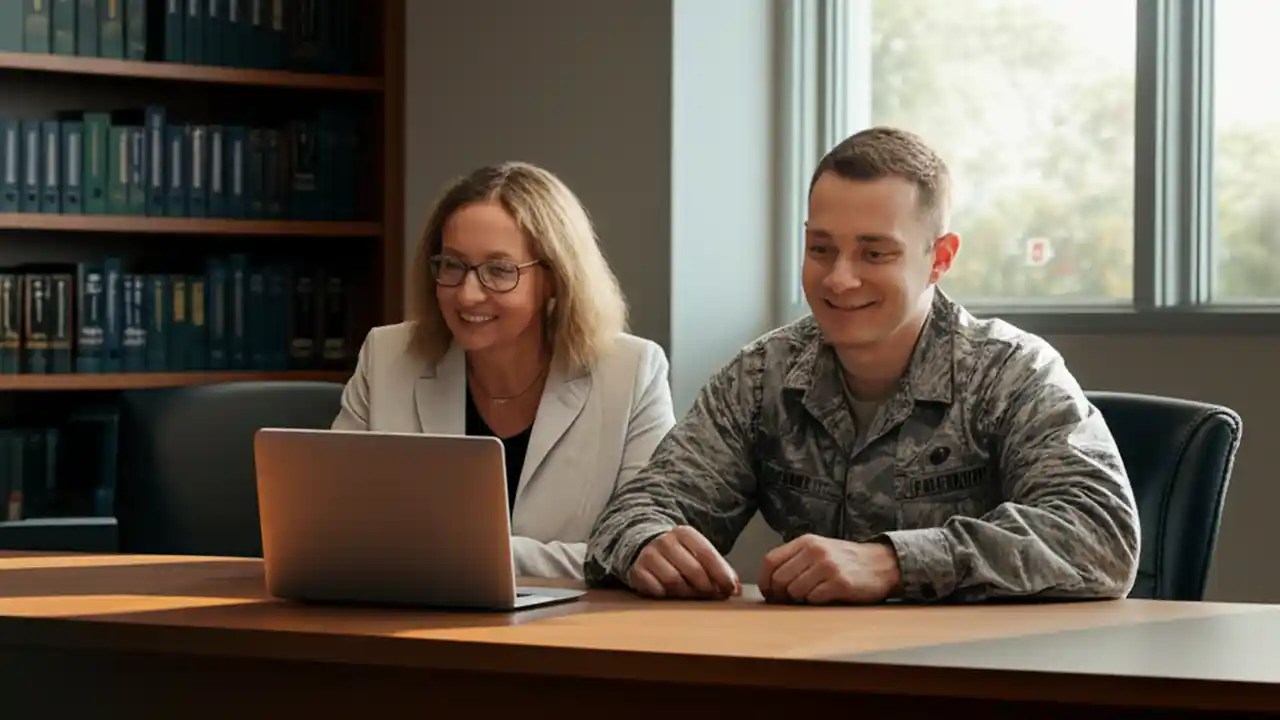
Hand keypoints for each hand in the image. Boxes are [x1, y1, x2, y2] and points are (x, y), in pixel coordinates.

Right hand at [626, 526, 740, 599]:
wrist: (643, 546)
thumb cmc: (679, 554)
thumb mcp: (698, 553)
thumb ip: (719, 569)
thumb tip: (736, 590)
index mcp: (685, 533)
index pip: (707, 554)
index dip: (721, 574)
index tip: (731, 590)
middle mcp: (666, 541)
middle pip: (693, 570)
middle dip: (707, 587)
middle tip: (713, 596)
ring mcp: (650, 555)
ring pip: (674, 581)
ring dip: (687, 593)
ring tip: (693, 595)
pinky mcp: (638, 570)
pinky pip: (656, 589)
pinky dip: (666, 595)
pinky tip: (671, 594)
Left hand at [758, 535, 900, 604]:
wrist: (881, 564)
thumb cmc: (845, 561)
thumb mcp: (818, 550)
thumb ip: (795, 560)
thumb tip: (770, 584)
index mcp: (806, 542)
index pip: (770, 560)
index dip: (764, 580)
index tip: (768, 593)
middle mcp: (815, 550)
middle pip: (780, 579)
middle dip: (781, 595)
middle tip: (789, 601)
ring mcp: (828, 566)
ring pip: (795, 591)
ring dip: (801, 599)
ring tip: (814, 594)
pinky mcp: (840, 582)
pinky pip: (814, 598)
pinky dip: (817, 601)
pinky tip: (827, 596)